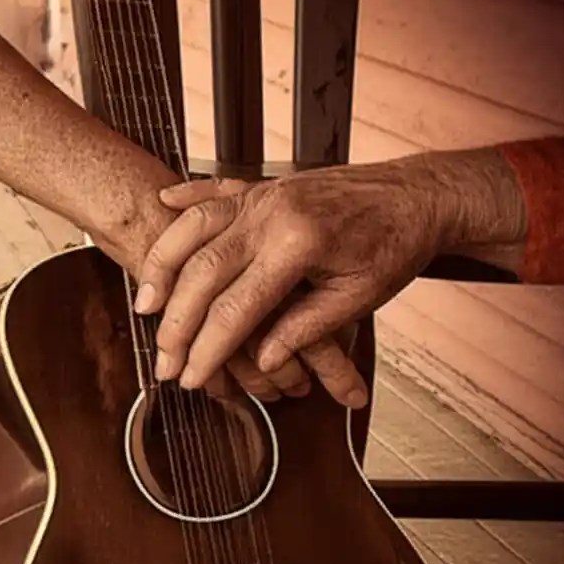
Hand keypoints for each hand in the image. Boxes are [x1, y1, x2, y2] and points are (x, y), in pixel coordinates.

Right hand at [135, 165, 447, 407]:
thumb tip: (263, 358)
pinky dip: (183, 198)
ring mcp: (261, 196)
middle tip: (163, 360)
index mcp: (297, 244)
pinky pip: (212, 190)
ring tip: (145, 304)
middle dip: (176, 322)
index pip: (237, 307)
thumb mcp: (359, 296)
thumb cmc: (394, 246)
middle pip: (201, 272)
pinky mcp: (261, 185)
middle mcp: (270, 215)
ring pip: (192, 228)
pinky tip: (161, 206)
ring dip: (162, 265)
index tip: (191, 378)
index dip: (209, 349)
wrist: (418, 193)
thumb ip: (307, 327)